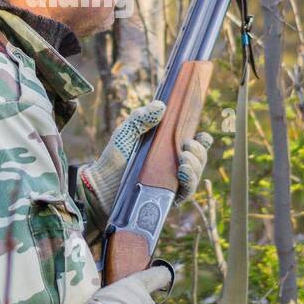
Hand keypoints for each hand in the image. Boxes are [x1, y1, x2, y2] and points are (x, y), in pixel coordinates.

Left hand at [79, 101, 213, 224]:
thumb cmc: (114, 159)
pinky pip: (186, 192)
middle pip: (198, 159)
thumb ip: (141, 119)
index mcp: (167, 150)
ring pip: (196, 175)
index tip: (201, 135)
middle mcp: (173, 167)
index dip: (202, 141)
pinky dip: (190, 182)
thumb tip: (161, 105)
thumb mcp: (126, 134)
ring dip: (196, 165)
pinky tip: (183, 172)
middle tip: (187, 146)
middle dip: (199, 152)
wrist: (100, 185)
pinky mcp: (168, 199)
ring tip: (184, 159)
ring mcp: (171, 183)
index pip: (193, 145)